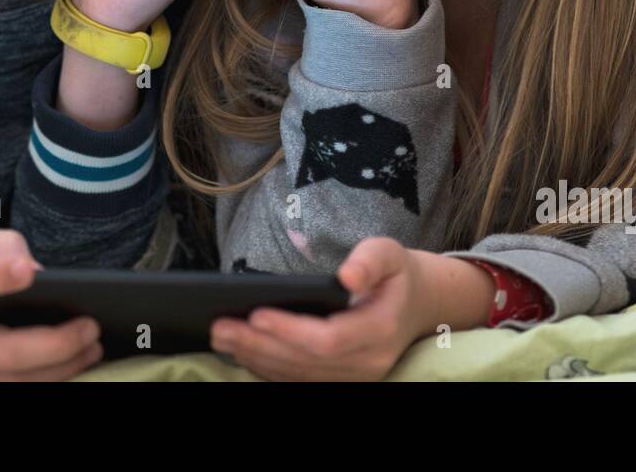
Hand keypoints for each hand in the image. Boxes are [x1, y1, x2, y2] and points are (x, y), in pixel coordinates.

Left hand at [208, 237, 431, 380]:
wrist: (415, 305)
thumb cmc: (395, 274)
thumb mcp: (390, 254)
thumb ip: (371, 260)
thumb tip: (347, 275)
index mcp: (380, 330)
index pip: (328, 339)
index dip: (290, 331)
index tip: (255, 313)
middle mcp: (368, 364)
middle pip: (305, 362)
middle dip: (259, 345)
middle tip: (220, 327)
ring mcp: (354, 378)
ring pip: (298, 375)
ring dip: (255, 358)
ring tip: (220, 337)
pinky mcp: (340, 382)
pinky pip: (299, 380)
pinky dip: (267, 368)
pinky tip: (240, 351)